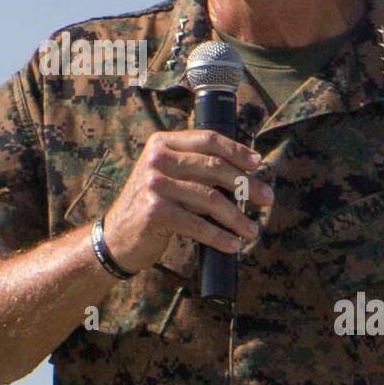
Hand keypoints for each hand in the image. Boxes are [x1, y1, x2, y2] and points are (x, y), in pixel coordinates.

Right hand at [99, 130, 273, 275]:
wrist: (116, 235)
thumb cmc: (152, 204)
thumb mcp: (168, 175)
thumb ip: (196, 166)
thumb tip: (247, 172)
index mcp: (162, 142)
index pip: (208, 139)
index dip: (237, 151)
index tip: (258, 164)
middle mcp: (157, 159)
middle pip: (213, 167)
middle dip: (246, 184)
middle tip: (267, 199)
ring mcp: (154, 184)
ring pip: (209, 197)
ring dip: (236, 216)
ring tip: (252, 229)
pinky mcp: (155, 211)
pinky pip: (197, 223)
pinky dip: (219, 236)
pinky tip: (232, 245)